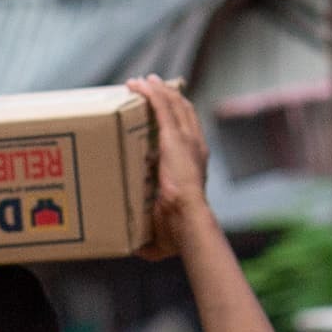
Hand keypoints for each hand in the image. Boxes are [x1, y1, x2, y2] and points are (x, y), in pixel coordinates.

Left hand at [128, 74, 214, 261]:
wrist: (187, 222)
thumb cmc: (180, 234)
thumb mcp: (163, 233)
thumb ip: (151, 238)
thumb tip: (136, 250)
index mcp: (195, 165)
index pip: (189, 135)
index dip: (178, 120)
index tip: (164, 112)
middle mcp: (195, 147)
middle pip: (183, 112)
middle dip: (168, 97)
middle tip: (151, 87)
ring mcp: (186, 140)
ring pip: (173, 104)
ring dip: (158, 90)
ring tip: (143, 81)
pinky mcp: (174, 137)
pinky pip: (162, 106)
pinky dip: (151, 93)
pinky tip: (138, 84)